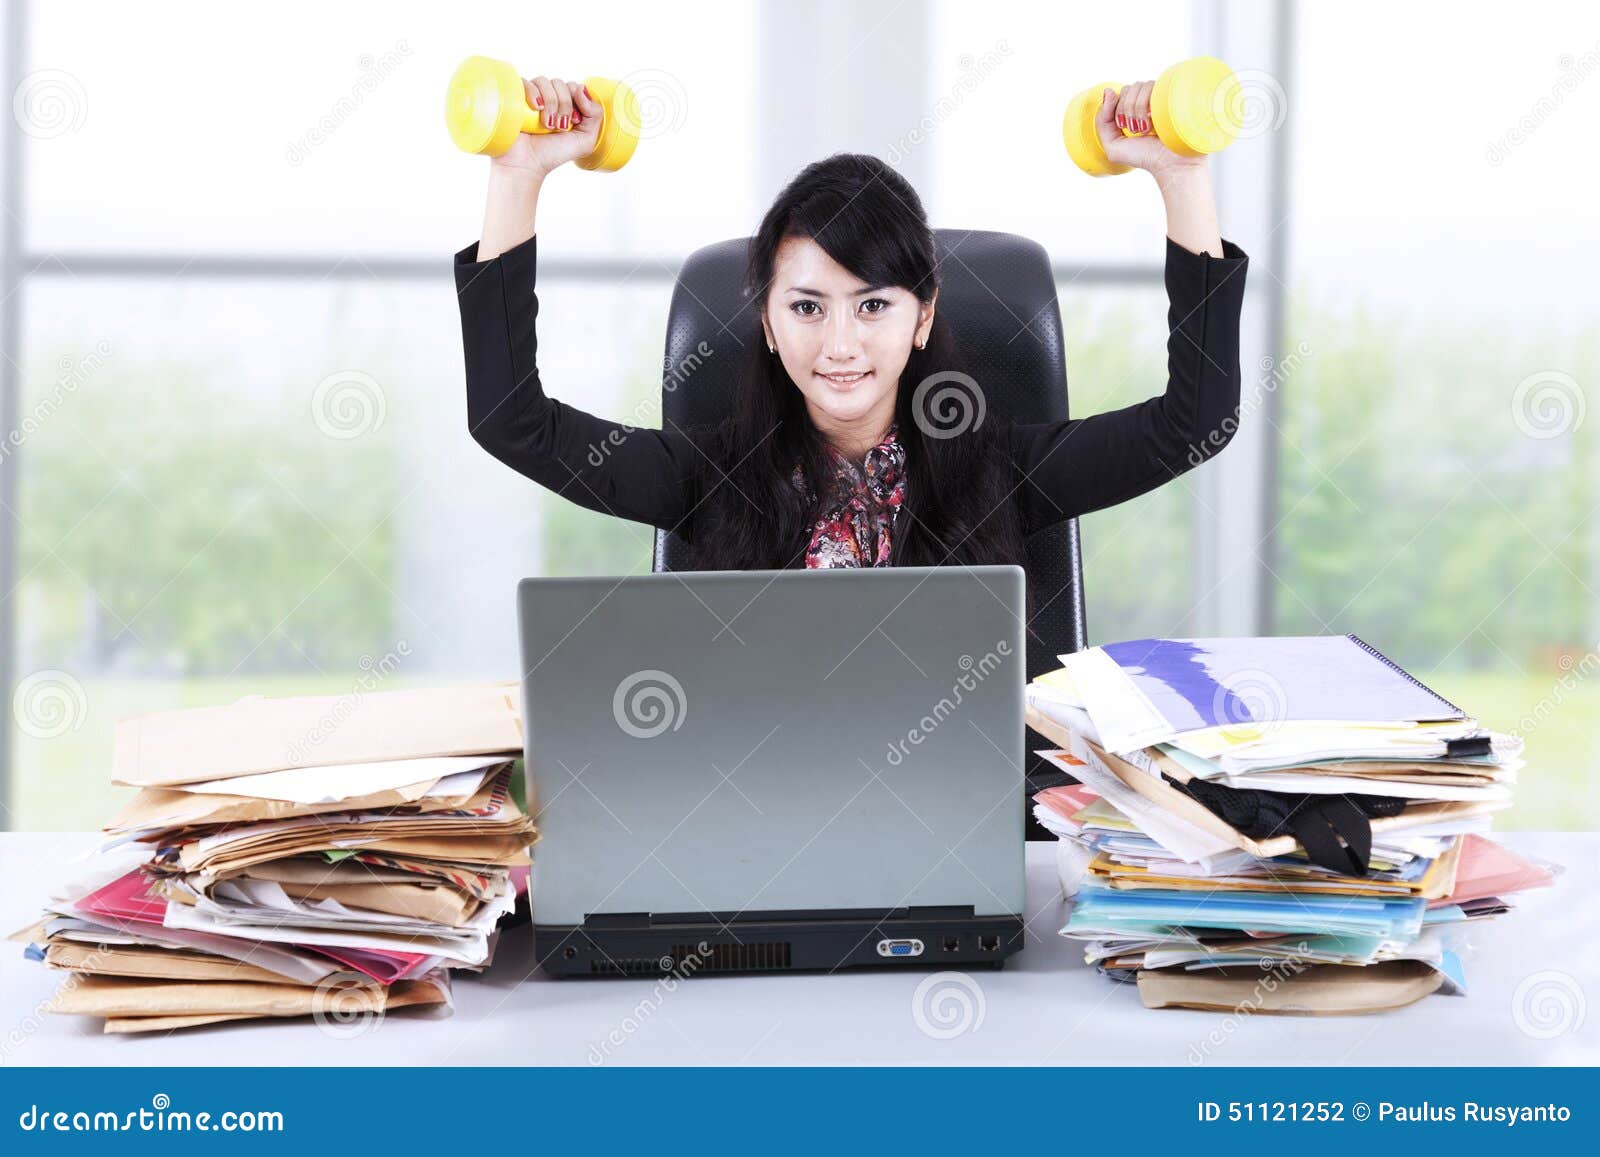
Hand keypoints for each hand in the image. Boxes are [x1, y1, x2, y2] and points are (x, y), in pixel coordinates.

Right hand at [489, 76, 604, 178]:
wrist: (527, 164)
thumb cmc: (554, 153)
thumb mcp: (585, 139)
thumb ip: (595, 114)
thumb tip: (583, 88)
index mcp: (566, 106)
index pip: (575, 87)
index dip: (577, 101)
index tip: (573, 122)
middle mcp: (549, 99)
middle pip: (562, 84)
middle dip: (564, 105)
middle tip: (559, 126)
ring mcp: (531, 97)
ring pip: (546, 82)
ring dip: (551, 103)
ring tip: (547, 124)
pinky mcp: (515, 96)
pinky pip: (527, 82)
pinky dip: (534, 94)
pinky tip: (536, 109)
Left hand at [1093, 83, 1207, 182]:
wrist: (1170, 163)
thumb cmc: (1144, 156)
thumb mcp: (1113, 145)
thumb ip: (1102, 121)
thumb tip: (1108, 90)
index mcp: (1136, 108)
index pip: (1121, 93)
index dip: (1117, 106)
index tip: (1122, 126)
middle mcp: (1150, 100)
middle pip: (1129, 88)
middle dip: (1126, 109)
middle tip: (1134, 130)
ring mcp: (1162, 96)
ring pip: (1141, 86)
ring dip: (1136, 109)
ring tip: (1144, 128)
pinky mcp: (1172, 95)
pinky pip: (1154, 86)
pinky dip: (1146, 104)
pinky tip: (1152, 121)